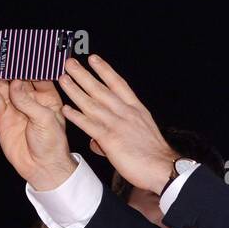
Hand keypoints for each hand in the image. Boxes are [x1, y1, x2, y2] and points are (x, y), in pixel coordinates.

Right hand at [0, 41, 75, 190]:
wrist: (42, 167)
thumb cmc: (52, 144)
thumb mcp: (45, 120)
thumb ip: (28, 102)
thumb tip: (14, 83)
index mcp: (48, 98)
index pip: (37, 74)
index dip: (28, 61)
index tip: (19, 47)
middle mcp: (31, 100)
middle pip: (16, 76)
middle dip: (7, 62)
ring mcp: (15, 108)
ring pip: (3, 87)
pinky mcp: (3, 118)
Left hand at [57, 56, 177, 192]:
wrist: (164, 168)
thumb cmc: (155, 155)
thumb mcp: (142, 135)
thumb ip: (119, 132)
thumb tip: (97, 140)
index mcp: (136, 110)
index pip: (118, 84)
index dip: (104, 70)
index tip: (94, 59)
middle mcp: (126, 113)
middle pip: (101, 89)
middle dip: (84, 75)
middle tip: (70, 63)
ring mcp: (117, 125)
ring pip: (92, 103)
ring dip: (75, 90)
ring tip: (64, 79)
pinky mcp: (110, 139)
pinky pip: (89, 125)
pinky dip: (77, 116)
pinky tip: (66, 109)